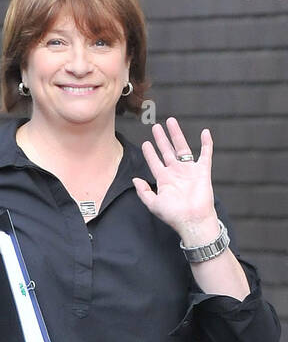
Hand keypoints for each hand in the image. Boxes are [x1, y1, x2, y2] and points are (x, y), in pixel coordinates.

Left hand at [131, 117, 217, 240]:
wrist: (192, 220)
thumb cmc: (174, 215)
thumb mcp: (154, 204)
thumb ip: (143, 192)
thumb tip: (135, 180)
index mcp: (165, 180)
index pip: (155, 162)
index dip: (150, 153)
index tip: (145, 143)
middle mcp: (176, 173)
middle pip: (167, 151)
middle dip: (161, 139)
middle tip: (155, 127)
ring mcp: (190, 171)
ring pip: (183, 148)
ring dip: (177, 135)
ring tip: (171, 121)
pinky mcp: (203, 171)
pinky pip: (205, 154)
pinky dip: (206, 143)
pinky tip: (205, 132)